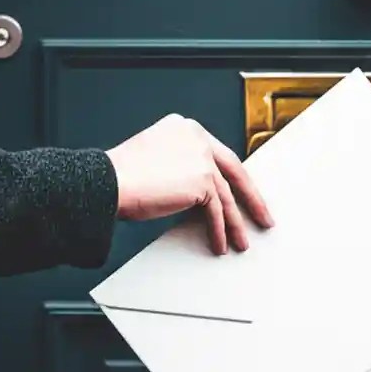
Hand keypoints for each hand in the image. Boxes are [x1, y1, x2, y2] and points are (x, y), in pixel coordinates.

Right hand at [105, 114, 273, 253]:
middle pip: (234, 171)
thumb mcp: (154, 158)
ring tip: (241, 241)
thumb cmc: (121, 175)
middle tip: (262, 216)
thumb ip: (179, 165)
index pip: (218, 155)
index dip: (231, 178)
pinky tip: (220, 243)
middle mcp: (197, 138)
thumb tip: (197, 192)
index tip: (241, 193)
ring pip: (226, 196)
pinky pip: (216, 210)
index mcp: (185, 128)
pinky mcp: (202, 180)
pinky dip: (219, 230)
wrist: (108, 182)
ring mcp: (202, 157)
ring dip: (235, 223)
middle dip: (251, 198)